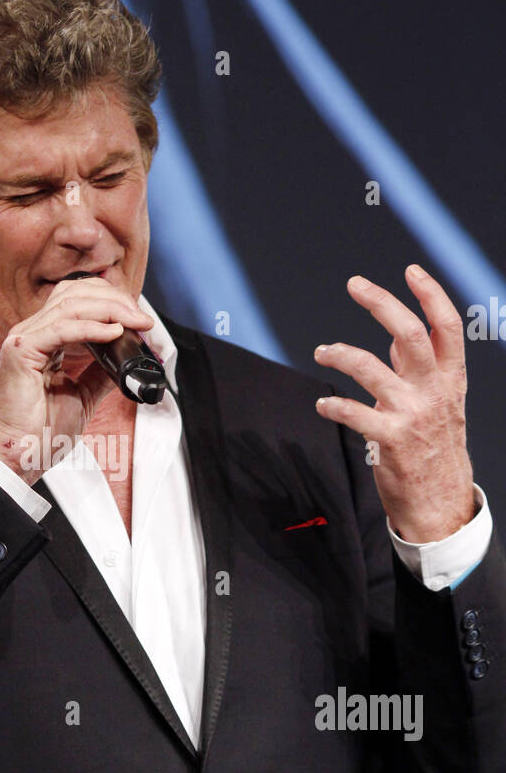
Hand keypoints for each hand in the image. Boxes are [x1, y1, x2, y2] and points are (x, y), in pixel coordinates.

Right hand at [0, 279, 152, 482]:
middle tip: (142, 319)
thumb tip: (125, 358)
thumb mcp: (82, 396)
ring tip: (135, 323)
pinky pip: (62, 329)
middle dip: (114, 300)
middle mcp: (32, 333)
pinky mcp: (21, 351)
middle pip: (75, 294)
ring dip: (109, 310)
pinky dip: (91, 328)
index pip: (77, 300)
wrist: (16, 457)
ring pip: (70, 305)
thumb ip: (100, 372)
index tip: (140, 320)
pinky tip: (114, 333)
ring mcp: (24, 339)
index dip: (110, 302)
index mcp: (43, 339)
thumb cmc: (39, 432)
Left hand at [313, 265, 475, 542]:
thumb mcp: (439, 401)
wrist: (440, 502)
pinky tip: (322, 403)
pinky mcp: (390, 440)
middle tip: (355, 284)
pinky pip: (354, 413)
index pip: (448, 326)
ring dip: (340, 353)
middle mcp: (434, 391)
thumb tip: (398, 335)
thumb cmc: (434, 446)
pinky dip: (333, 405)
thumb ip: (417, 368)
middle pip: (410, 334)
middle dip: (382, 303)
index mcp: (450, 378)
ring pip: (370, 368)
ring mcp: (412, 415)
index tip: (411, 271)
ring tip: (322, 351)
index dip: (431, 295)